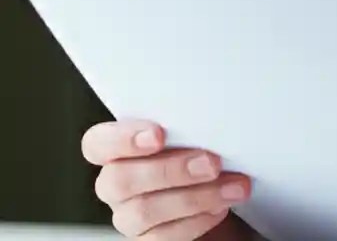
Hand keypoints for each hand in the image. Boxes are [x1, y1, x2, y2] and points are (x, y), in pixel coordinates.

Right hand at [81, 119, 252, 239]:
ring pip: (143, 211)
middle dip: (170, 170)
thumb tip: (212, 114)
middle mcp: (117, 184)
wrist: (223, 195)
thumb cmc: (205, 158)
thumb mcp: (197, 136)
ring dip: (195, 197)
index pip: (98, 143)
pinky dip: (198, 220)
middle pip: (120, 179)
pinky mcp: (149, 239)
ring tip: (233, 186)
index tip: (159, 134)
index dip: (122, 139)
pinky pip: (162, 236)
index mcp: (120, 151)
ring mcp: (129, 216)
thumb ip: (189, 127)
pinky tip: (221, 207)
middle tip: (211, 163)